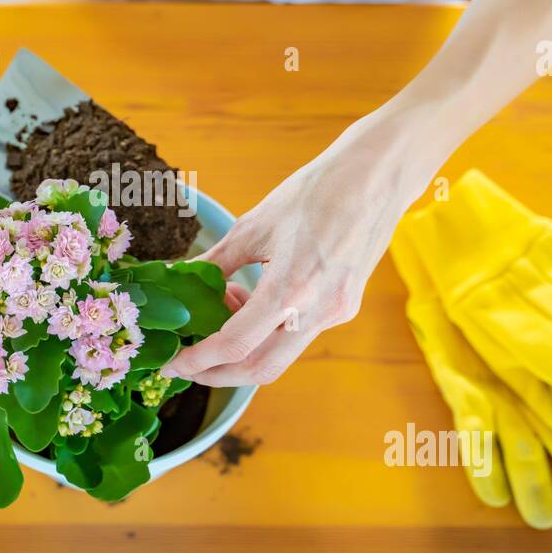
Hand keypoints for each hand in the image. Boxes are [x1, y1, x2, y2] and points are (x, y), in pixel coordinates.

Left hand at [162, 108, 435, 387]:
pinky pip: (300, 333)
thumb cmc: (316, 192)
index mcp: (291, 288)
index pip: (236, 345)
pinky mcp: (345, 307)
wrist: (376, 178)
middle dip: (220, 374)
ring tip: (223, 307)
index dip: (200, 360)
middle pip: (261, 368)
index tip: (175, 363)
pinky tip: (254, 297)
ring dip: (245, 347)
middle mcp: (318, 311)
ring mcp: (336, 313)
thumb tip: (182, 279)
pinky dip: (269, 328)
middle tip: (189, 364)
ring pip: (281, 353)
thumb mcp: (254, 225)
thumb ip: (215, 261)